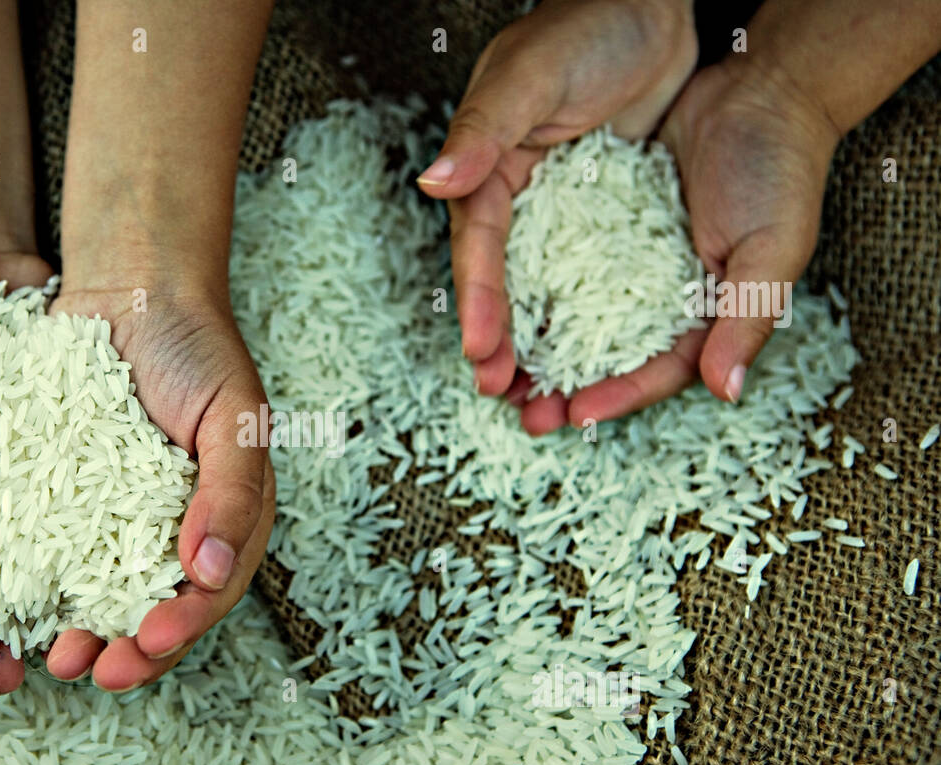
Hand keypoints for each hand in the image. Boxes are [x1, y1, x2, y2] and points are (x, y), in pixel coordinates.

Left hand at [40, 264, 275, 691]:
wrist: (130, 286)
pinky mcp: (64, 502)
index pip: (210, 593)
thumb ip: (234, 493)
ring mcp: (115, 521)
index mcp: (226, 520)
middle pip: (153, 611)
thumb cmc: (196, 347)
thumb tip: (210, 571)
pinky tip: (10, 605)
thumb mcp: (234, 416)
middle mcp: (172, 530)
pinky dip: (37, 587)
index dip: (181, 629)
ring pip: (99, 597)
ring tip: (48, 655)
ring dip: (79, 633)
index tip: (147, 645)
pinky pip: (52, 554)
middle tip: (87, 668)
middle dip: (125, 651)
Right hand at [417, 0, 697, 398]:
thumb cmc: (586, 28)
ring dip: (543, 348)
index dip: (479, 302)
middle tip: (507, 398)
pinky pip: (595, 279)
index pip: (478, 247)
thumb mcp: (529, 76)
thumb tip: (434, 182)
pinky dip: (590, 321)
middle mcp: (519, 201)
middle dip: (503, 345)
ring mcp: (562, 215)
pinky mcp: (605, 220)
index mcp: (488, 170)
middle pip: (505, 286)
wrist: (655, 8)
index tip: (483, 352)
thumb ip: (483, 131)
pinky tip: (595, 361)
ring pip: (547, 294)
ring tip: (545, 402)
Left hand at [530, 58, 839, 432]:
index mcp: (709, 318)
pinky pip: (563, 267)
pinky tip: (502, 308)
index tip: (574, 416)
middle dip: (568, 389)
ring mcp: (632, 267)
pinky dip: (537, 290)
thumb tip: (727, 391)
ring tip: (502, 376)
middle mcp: (665, 301)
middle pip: (610, 357)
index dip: (619, 395)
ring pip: (578, 319)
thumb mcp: (771, 249)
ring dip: (543, 350)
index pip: (661, 371)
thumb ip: (747, 318)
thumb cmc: (781, 170)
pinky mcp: (604, 229)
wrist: (761, 92)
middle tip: (525, 415)